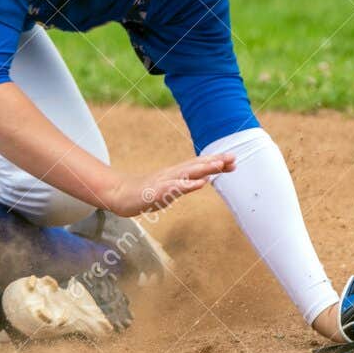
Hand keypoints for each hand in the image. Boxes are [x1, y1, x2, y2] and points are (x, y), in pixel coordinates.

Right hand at [101, 152, 234, 216]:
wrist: (119, 194)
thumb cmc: (144, 193)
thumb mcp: (169, 188)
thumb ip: (186, 184)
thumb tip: (203, 180)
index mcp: (176, 174)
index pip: (199, 166)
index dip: (216, 163)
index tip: (234, 161)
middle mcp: (172, 174)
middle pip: (196, 166)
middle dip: (215, 162)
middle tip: (234, 157)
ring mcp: (164, 181)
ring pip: (187, 173)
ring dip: (204, 168)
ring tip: (220, 164)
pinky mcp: (156, 192)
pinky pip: (173, 188)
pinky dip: (187, 185)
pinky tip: (199, 183)